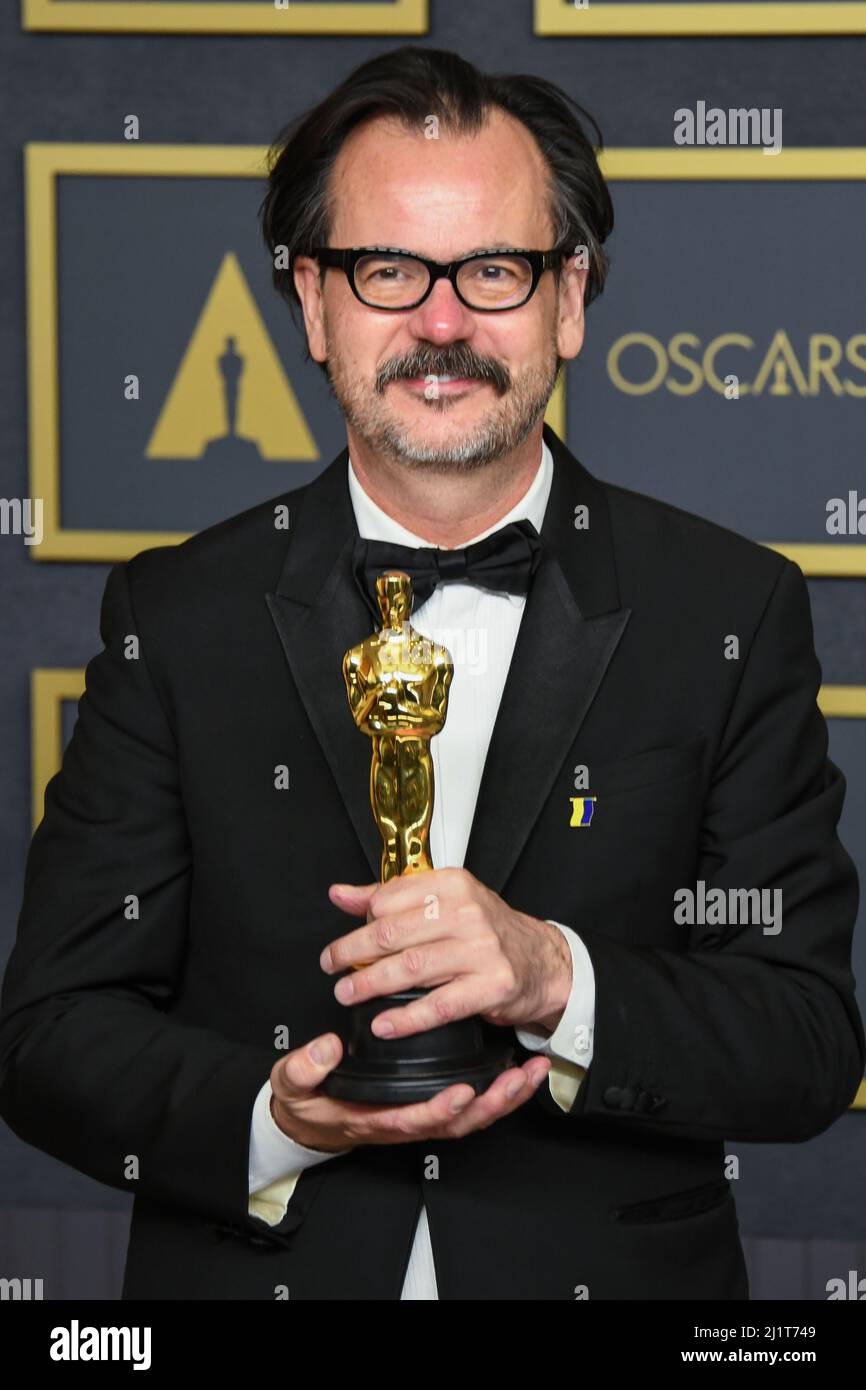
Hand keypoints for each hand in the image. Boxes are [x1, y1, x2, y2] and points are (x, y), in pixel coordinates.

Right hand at [269, 1033, 551, 1152]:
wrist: (308, 1120)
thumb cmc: (306, 1102)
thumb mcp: (292, 1085)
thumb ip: (304, 1068)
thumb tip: (326, 1046)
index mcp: (374, 1118)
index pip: (412, 1120)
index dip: (440, 1109)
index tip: (463, 1090)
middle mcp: (404, 1124)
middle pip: (456, 1124)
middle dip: (491, 1104)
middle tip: (517, 1079)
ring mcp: (421, 1117)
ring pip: (471, 1118)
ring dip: (504, 1098)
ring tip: (530, 1073)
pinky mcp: (431, 1106)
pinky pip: (471, 1106)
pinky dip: (499, 1093)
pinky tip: (520, 1072)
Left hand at [321, 867, 572, 1041]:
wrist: (542, 961)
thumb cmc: (487, 931)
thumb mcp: (444, 902)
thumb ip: (390, 897)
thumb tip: (340, 894)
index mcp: (453, 885)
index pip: (390, 899)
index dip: (360, 922)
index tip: (344, 940)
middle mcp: (468, 913)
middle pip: (394, 933)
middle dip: (353, 952)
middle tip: (331, 966)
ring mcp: (482, 950)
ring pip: (411, 968)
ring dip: (371, 984)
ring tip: (347, 993)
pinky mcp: (492, 986)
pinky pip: (439, 1006)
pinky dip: (406, 1019)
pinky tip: (383, 1024)